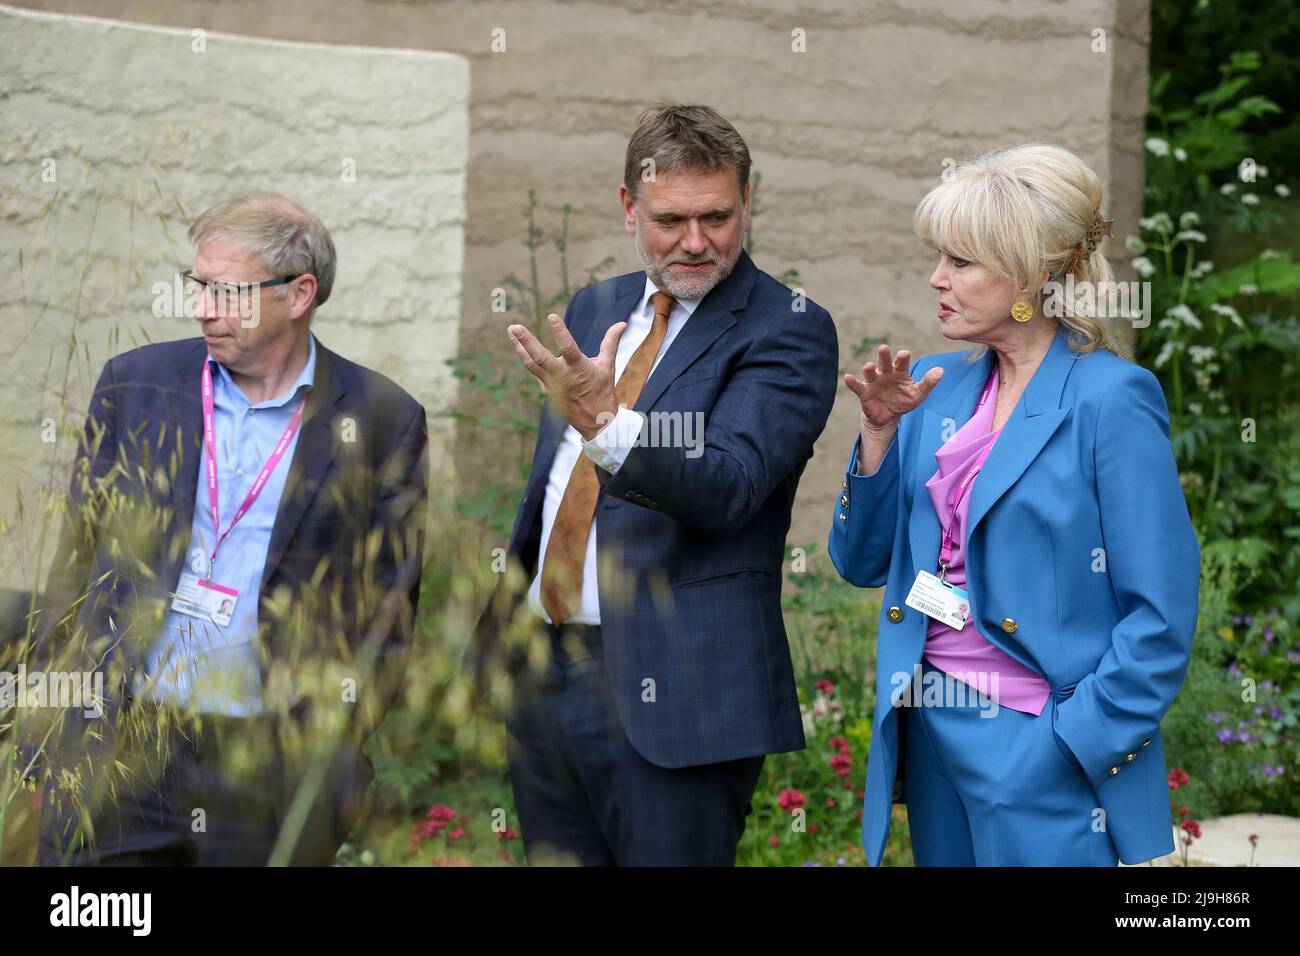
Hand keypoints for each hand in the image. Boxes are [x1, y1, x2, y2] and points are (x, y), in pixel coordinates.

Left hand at [508, 314, 625, 440]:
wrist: (596, 421)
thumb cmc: (602, 389)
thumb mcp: (608, 365)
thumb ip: (610, 342)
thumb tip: (622, 323)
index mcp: (579, 369)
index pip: (568, 347)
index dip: (560, 332)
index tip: (551, 316)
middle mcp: (563, 377)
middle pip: (540, 358)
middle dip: (526, 342)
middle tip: (515, 327)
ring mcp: (552, 385)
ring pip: (531, 364)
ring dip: (519, 347)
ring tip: (510, 331)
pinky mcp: (546, 391)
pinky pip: (535, 372)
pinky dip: (528, 358)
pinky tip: (521, 346)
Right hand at [843, 343, 943, 430]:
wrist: (889, 417)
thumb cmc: (904, 401)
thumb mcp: (918, 394)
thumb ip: (928, 382)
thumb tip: (941, 370)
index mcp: (900, 371)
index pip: (902, 361)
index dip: (902, 357)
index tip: (904, 354)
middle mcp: (886, 373)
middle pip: (884, 362)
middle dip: (884, 356)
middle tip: (883, 348)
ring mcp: (874, 382)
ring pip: (870, 373)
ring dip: (869, 369)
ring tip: (869, 366)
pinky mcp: (864, 392)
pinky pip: (857, 386)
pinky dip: (852, 382)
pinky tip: (847, 377)